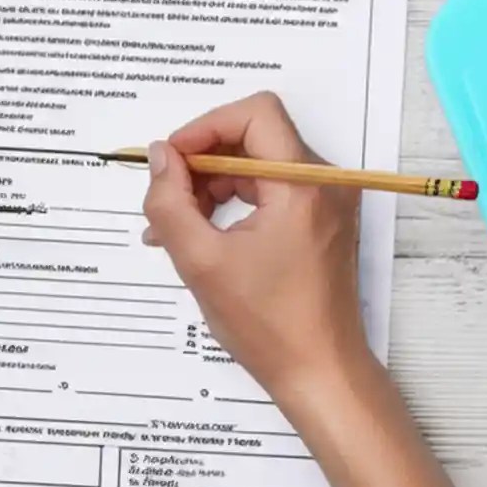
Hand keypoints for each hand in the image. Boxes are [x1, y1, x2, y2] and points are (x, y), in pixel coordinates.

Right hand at [141, 91, 367, 399]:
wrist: (321, 373)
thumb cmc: (269, 326)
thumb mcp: (201, 261)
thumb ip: (170, 202)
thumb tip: (161, 157)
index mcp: (302, 185)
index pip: (255, 113)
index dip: (205, 128)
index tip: (173, 162)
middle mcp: (323, 184)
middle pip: (254, 138)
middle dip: (203, 163)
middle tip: (167, 201)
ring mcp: (325, 204)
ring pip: (257, 166)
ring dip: (213, 187)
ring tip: (175, 228)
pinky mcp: (320, 223)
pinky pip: (269, 193)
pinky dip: (233, 205)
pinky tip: (200, 237)